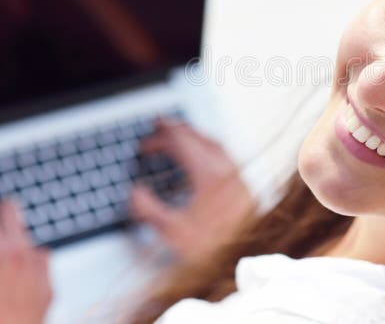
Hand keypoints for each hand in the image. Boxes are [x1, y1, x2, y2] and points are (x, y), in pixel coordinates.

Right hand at [129, 119, 257, 261]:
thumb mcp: (173, 231)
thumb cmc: (217, 247)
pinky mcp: (245, 186)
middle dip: (178, 130)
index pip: (182, 142)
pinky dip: (209, 149)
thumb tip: (135, 193)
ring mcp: (238, 175)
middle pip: (199, 137)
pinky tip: (204, 161)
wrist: (249, 258)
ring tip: (180, 139)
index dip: (161, 137)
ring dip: (195, 137)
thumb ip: (149, 209)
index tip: (148, 137)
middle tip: (160, 126)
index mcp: (209, 173)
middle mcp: (227, 168)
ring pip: (215, 144)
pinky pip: (225, 155)